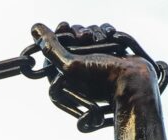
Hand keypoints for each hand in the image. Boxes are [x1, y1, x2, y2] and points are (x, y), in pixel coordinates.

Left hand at [32, 22, 158, 102]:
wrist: (133, 84)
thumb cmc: (101, 80)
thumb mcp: (70, 64)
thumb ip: (52, 47)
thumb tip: (34, 28)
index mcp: (66, 71)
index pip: (57, 44)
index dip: (60, 33)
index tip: (64, 27)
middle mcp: (81, 64)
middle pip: (74, 35)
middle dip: (81, 33)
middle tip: (87, 38)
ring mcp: (97, 56)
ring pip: (90, 31)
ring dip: (96, 32)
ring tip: (103, 41)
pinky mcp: (112, 50)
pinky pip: (106, 31)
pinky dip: (108, 31)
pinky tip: (112, 37)